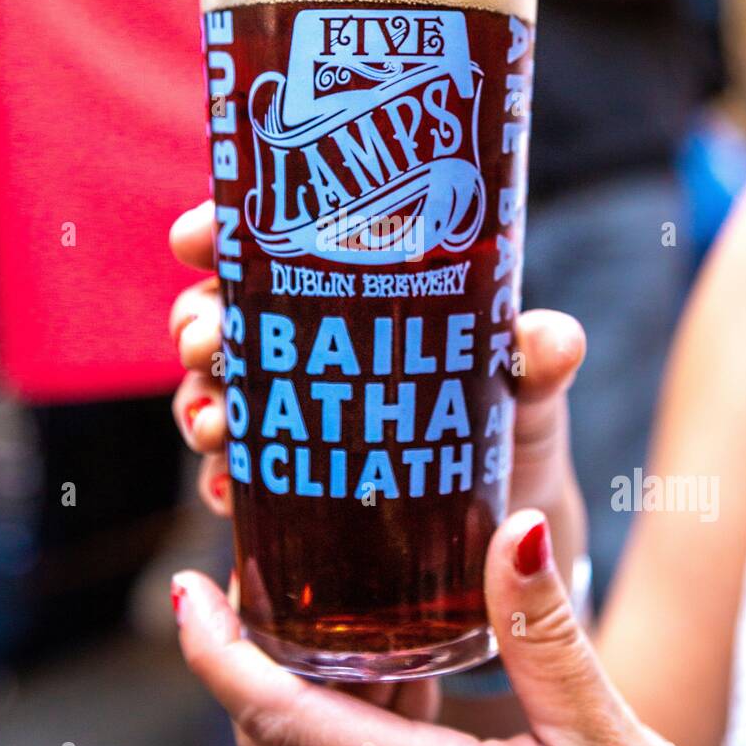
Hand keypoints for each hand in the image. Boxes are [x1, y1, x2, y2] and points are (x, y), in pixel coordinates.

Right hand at [168, 200, 586, 582]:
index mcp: (351, 293)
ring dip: (197, 403)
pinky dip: (222, 482)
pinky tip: (228, 494)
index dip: (219, 231)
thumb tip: (555, 341)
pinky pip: (234, 476)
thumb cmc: (509, 421)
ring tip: (213, 427)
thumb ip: (537, 358)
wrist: (506, 515)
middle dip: (197, 322)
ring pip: (214, 392)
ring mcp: (289, 414)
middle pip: (223, 315)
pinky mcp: (286, 484)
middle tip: (204, 343)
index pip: (270, 244)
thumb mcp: (526, 383)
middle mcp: (307, 345)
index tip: (190, 237)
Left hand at [171, 509, 745, 745]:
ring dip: (301, 687)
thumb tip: (511, 527)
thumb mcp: (612, 740)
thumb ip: (546, 635)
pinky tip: (407, 669)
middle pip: (273, 745)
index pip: (283, 723)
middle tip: (259, 581)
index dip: (219, 656)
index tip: (188, 591)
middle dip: (244, 663)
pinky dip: (354, 717)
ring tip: (331, 608)